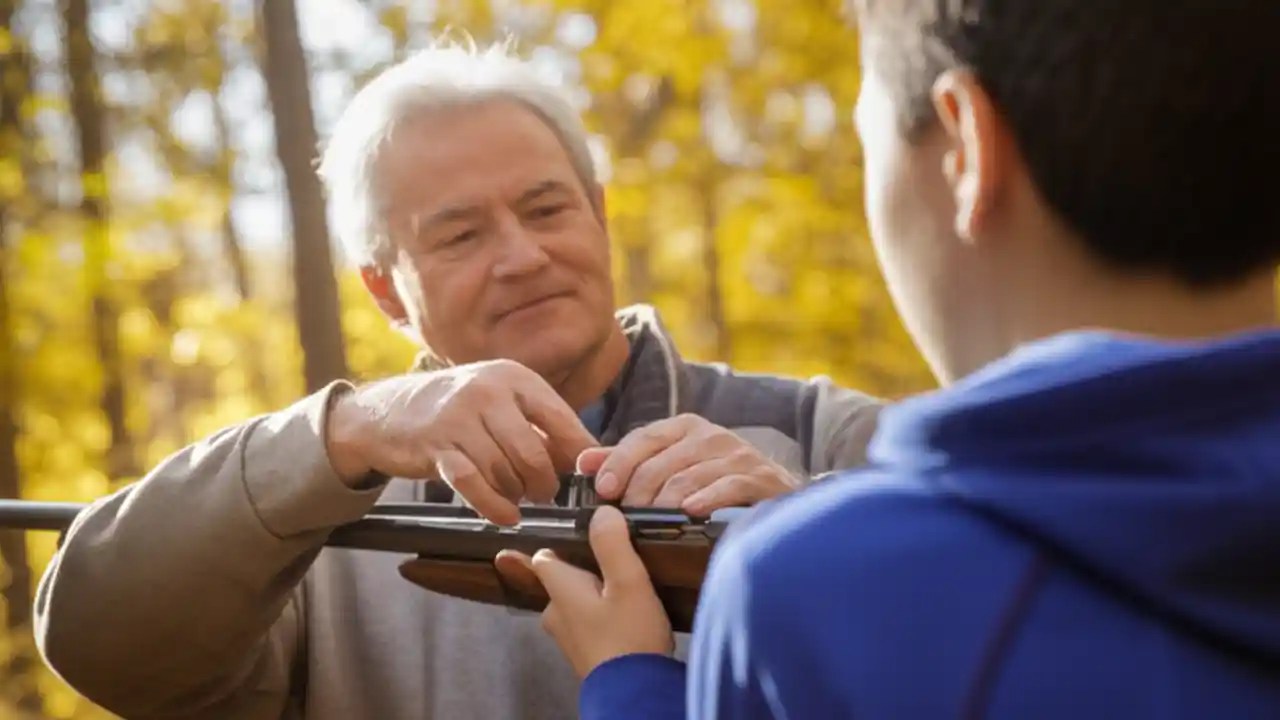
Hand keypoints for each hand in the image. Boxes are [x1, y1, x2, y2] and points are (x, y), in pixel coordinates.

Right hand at [324, 360, 597, 524]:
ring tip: (516, 499)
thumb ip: (543, 427)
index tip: (588, 480)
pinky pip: (473, 483)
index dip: (579, 456)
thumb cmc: (460, 412)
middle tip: (543, 495)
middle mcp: (488, 391)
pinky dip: (494, 506)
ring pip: (505, 471)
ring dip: (516, 495)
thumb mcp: (502, 404)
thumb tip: (592, 461)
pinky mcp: (435, 446)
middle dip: (545, 484)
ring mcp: (459, 417)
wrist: (388, 411)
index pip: (562, 420)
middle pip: (534, 453)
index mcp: (515, 378)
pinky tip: (505, 517)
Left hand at [494, 506, 672, 678]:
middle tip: (615, 559)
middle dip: (582, 568)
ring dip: (595, 594)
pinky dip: (602, 614)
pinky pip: (588, 622)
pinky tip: (627, 614)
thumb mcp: (628, 582)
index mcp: (559, 590)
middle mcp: (555, 613)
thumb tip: (601, 511)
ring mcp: (569, 637)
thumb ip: (612, 544)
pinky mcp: (586, 653)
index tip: (579, 533)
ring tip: (626, 587)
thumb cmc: (629, 636)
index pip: (544, 557)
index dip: (559, 542)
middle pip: (561, 579)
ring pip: (576, 602)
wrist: (636, 694)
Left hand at [578, 414, 800, 515]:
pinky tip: (690, 513)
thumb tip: (583, 462)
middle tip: (625, 520)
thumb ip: (628, 463)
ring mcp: (738, 455)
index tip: (604, 490)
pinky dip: (706, 499)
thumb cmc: (715, 484)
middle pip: (662, 462)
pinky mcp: (760, 478)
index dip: (620, 463)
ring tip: (650, 524)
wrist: (776, 497)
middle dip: (638, 493)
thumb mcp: (671, 466)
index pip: (643, 438)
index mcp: (685, 428)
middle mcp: (710, 436)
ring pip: (689, 477)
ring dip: (665, 503)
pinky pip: (727, 486)